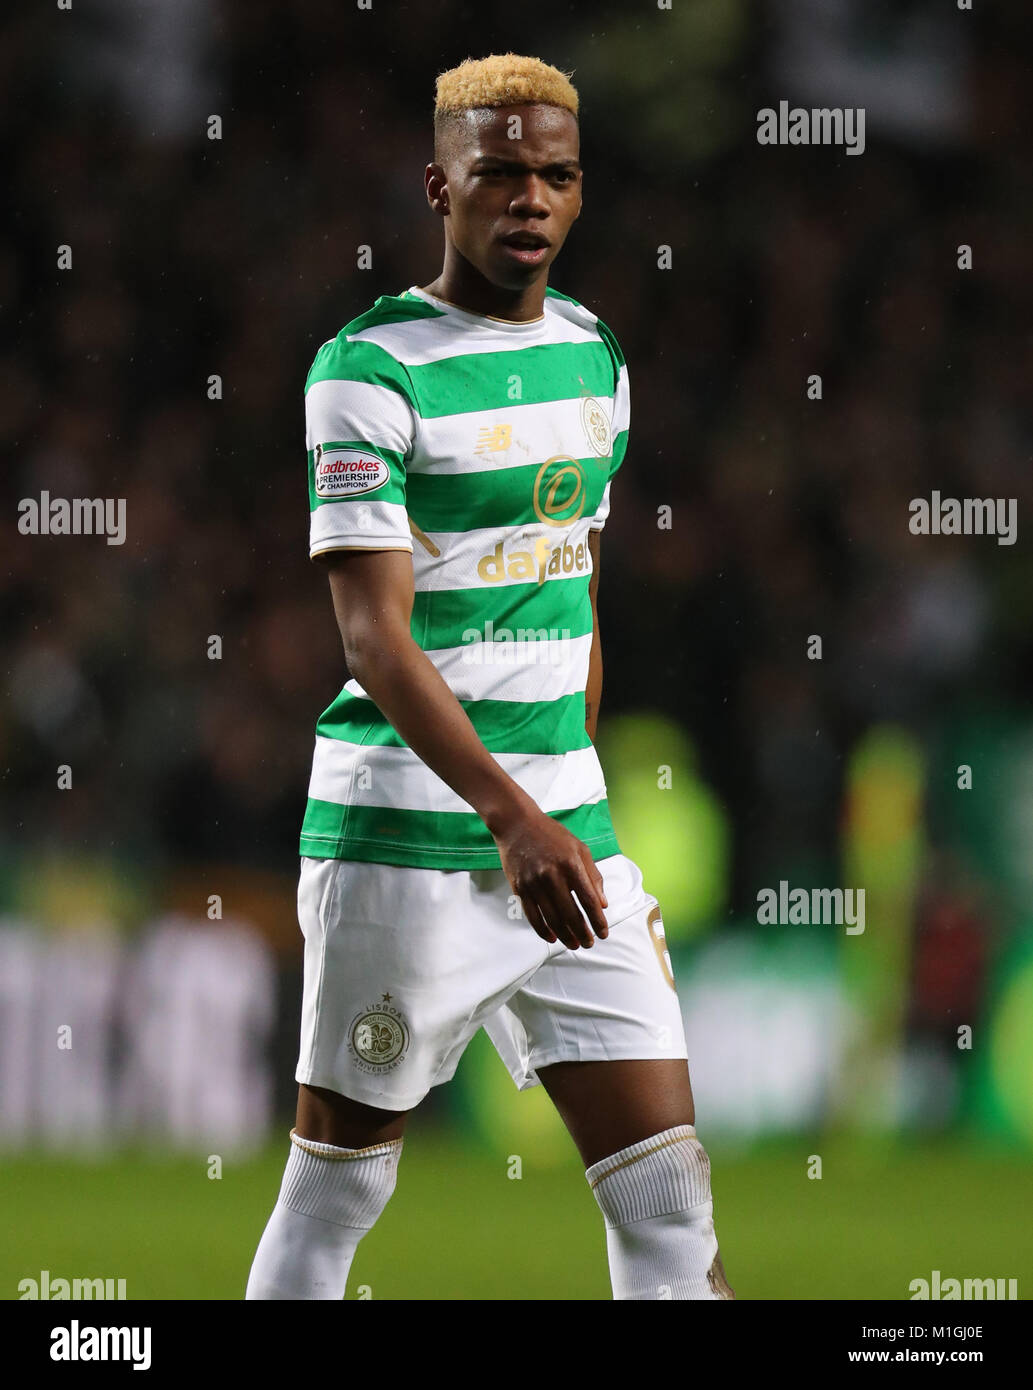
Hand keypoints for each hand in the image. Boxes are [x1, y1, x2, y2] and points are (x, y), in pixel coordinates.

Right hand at [492, 807, 609, 949]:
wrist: (517, 824)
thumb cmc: (552, 835)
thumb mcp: (579, 848)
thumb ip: (593, 876)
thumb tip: (603, 904)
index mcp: (571, 865)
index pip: (588, 900)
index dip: (597, 920)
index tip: (603, 932)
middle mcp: (552, 875)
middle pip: (571, 914)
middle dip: (583, 932)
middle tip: (589, 942)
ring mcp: (534, 883)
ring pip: (552, 919)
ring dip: (565, 936)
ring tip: (574, 944)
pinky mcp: (520, 888)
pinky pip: (532, 916)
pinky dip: (543, 930)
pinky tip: (552, 937)